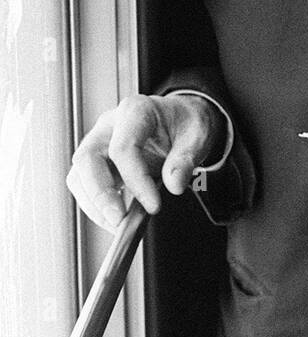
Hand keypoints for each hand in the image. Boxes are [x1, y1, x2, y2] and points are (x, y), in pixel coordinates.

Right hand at [67, 93, 224, 231]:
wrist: (179, 119)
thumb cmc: (184, 123)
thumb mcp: (198, 135)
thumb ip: (186, 158)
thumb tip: (175, 185)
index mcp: (135, 111)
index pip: (123, 147)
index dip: (136, 180)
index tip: (153, 206)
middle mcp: (109, 125)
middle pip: (87, 159)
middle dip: (100, 195)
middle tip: (120, 220)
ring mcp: (98, 143)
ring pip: (79, 175)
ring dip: (95, 205)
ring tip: (120, 225)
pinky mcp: (96, 162)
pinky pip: (85, 186)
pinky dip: (97, 207)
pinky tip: (117, 219)